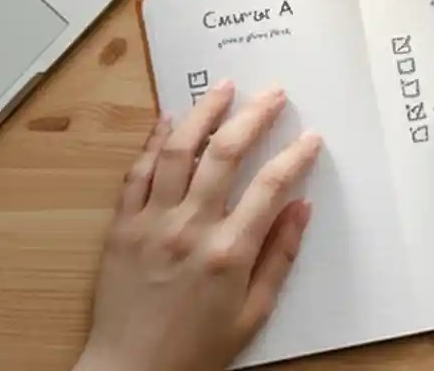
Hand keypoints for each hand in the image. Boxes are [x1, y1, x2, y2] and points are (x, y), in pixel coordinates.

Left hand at [76, 82, 322, 370]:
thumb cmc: (196, 349)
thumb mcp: (252, 314)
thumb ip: (279, 257)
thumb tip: (300, 208)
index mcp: (228, 252)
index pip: (270, 187)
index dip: (295, 156)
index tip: (311, 138)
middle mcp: (190, 228)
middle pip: (225, 153)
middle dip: (254, 116)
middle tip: (273, 93)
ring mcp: (151, 222)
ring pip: (179, 150)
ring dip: (203, 113)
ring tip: (224, 88)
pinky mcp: (122, 225)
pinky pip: (138, 171)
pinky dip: (155, 140)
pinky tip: (171, 119)